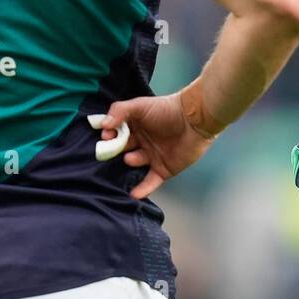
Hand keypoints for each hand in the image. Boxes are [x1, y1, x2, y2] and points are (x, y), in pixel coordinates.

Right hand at [92, 85, 217, 199]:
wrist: (195, 120)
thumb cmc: (167, 110)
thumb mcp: (140, 105)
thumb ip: (120, 111)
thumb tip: (103, 125)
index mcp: (135, 125)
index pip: (116, 132)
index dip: (109, 134)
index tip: (105, 136)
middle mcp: (141, 142)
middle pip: (122, 148)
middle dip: (114, 150)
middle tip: (108, 152)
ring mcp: (151, 157)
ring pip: (134, 164)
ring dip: (130, 162)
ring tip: (130, 158)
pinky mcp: (163, 170)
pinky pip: (150, 182)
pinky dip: (142, 189)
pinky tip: (133, 194)